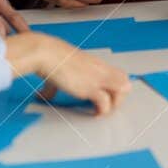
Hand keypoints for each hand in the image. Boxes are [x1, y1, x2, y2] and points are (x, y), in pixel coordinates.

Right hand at [11, 34, 131, 115]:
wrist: (46, 53)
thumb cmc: (50, 57)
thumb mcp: (58, 70)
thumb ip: (54, 84)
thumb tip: (42, 95)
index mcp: (96, 64)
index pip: (119, 75)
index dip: (116, 88)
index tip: (107, 98)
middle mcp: (100, 70)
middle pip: (125, 83)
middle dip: (119, 98)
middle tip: (106, 107)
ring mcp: (97, 78)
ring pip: (122, 91)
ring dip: (114, 104)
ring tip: (101, 112)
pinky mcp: (90, 88)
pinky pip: (105, 103)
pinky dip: (102, 111)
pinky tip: (93, 114)